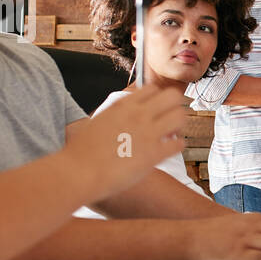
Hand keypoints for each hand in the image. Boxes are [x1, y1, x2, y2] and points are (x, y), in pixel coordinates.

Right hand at [68, 84, 187, 195]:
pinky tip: (168, 150)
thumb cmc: (83, 150)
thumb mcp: (99, 120)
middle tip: (169, 120)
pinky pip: (179, 143)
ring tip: (171, 135)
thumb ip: (116, 113)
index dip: (157, 99)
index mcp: (123, 105)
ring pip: (180, 116)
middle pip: (173, 96)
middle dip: (174, 107)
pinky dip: (177, 146)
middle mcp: (138, 115)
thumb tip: (123, 112)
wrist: (79, 171)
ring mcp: (148, 133)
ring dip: (179, 125)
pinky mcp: (154, 154)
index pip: (152, 89)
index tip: (155, 110)